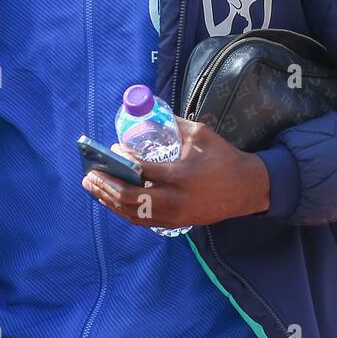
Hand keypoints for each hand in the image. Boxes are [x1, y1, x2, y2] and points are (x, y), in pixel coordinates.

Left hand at [80, 118, 270, 228]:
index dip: (122, 161)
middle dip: (106, 185)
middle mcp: (174, 199)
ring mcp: (174, 215)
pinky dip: (123, 211)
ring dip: (109, 200)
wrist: (247, 189)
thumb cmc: (224, 158)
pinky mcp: (175, 223)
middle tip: (89, 174)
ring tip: (92, 188)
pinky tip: (111, 201)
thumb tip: (149, 114)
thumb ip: (174, 124)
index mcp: (181, 175)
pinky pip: (142, 221)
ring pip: (132, 213)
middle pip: (130, 196)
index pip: (142, 170)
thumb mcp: (201, 134)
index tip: (111, 149)